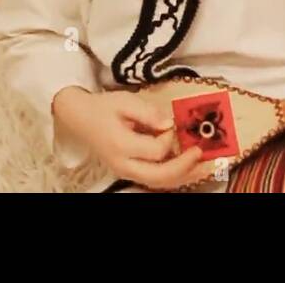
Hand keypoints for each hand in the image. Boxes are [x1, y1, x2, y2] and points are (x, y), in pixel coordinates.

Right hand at [51, 87, 213, 189]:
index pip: (156, 150)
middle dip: (185, 168)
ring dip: (184, 176)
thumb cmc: (104, 107)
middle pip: (159, 176)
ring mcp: (125, 172)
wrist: (80, 118)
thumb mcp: (125, 101)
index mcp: (121, 145)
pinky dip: (174, 175)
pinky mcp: (129, 172)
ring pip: (158, 183)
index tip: (172, 123)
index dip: (170, 137)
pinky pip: (155, 179)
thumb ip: (148, 112)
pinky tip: (189, 167)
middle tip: (201, 153)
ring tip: (204, 165)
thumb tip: (169, 124)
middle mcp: (123, 164)